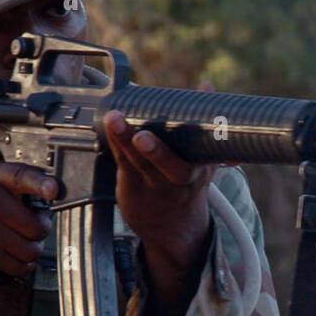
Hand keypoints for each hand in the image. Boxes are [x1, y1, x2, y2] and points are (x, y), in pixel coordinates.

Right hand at [0, 160, 55, 282]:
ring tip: (15, 245)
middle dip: (39, 233)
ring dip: (29, 252)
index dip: (41, 184)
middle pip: (38, 226)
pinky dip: (18, 266)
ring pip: (31, 250)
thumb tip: (55, 192)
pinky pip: (19, 266)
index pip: (21, 176)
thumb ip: (15, 184)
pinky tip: (6, 257)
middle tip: (28, 232)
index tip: (54, 190)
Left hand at [101, 110, 212, 315]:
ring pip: (140, 164)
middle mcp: (180, 182)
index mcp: (201, 171)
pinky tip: (108, 128)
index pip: (204, 156)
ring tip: (115, 119)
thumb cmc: (188, 184)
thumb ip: (204, 122)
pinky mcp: (132, 190)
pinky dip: (116, 145)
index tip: (195, 125)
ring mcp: (154, 188)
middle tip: (143, 136)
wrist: (175, 231)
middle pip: (171, 168)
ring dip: (126, 140)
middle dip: (158, 152)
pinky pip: (123, 165)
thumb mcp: (204, 158)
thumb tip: (207, 85)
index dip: (201, 139)